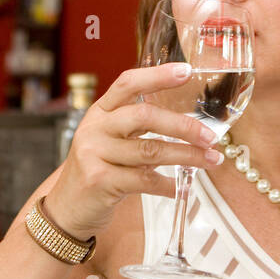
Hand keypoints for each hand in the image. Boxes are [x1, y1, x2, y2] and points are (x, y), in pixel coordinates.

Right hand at [44, 62, 223, 238]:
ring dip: (187, 156)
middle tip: (211, 136)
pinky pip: (145, 181)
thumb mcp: (113, 141)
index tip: (187, 71)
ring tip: (211, 160)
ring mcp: (94, 154)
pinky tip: (182, 188)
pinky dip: (169, 185)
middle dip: (183, 126)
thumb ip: (141, 129)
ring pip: (151, 151)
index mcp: (101, 111)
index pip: (128, 83)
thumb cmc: (100, 169)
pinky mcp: (99, 180)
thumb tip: (194, 127)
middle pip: (145, 116)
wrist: (68, 207)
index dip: (157, 75)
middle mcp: (95, 128)